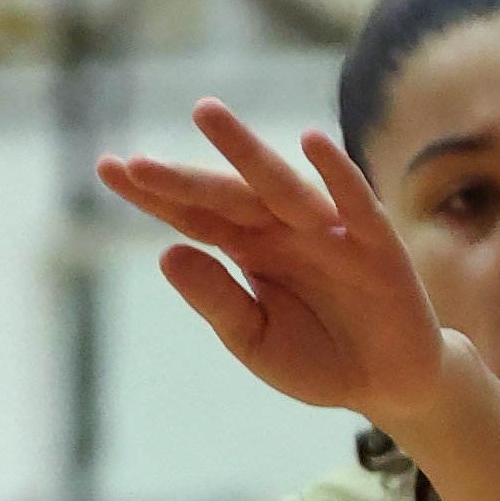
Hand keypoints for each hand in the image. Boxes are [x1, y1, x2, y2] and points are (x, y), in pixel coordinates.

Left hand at [98, 99, 448, 425]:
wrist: (391, 386)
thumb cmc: (321, 361)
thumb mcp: (257, 342)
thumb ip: (217, 302)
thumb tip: (166, 253)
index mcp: (248, 248)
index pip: (192, 215)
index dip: (153, 194)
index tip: (108, 168)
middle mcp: (282, 228)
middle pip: (226, 196)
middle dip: (185, 179)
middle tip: (139, 164)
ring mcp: (328, 230)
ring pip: (279, 186)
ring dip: (244, 150)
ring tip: (205, 114)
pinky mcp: (376, 242)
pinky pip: (353, 201)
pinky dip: (337, 173)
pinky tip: (312, 143)